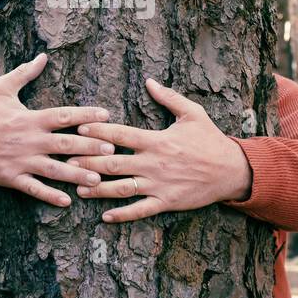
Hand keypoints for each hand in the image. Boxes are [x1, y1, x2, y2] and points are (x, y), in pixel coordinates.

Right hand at [0, 53, 114, 206]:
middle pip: (65, 143)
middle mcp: (29, 140)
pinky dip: (49, 195)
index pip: (63, 115)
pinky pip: (33, 188)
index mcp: (30, 119)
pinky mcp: (10, 177)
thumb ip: (24, 73)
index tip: (106, 115)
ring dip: (76, 174)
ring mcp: (20, 161)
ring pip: (54, 169)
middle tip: (112, 150)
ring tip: (98, 178)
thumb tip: (43, 57)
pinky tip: (66, 201)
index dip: (86, 115)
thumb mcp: (1, 88)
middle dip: (90, 147)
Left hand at [67, 78, 252, 222]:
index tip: (78, 129)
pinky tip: (105, 216)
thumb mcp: (192, 113)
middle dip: (88, 161)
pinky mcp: (166, 201)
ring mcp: (159, 184)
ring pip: (122, 188)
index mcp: (157, 140)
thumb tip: (149, 81)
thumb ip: (168, 97)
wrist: (231, 170)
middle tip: (66, 161)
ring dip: (98, 188)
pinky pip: (140, 210)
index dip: (98, 131)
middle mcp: (154, 163)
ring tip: (78, 188)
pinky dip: (122, 214)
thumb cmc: (210, 140)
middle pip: (114, 162)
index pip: (121, 134)